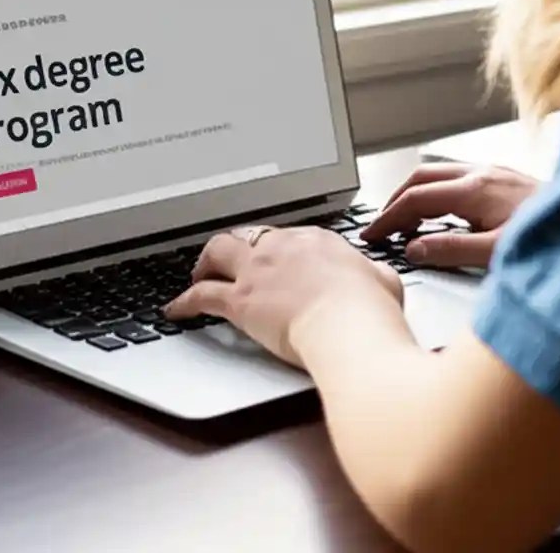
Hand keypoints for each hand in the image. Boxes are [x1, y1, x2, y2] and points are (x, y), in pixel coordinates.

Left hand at [165, 227, 403, 366]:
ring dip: (205, 262)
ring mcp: (257, 272)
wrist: (348, 324)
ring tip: (198, 273)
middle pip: (246, 236)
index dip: (276, 250)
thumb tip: (376, 279)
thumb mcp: (385, 281)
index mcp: (317, 240)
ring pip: (217, 253)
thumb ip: (373, 276)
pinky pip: (201, 296)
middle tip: (228, 259)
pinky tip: (175, 310)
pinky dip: (184, 302)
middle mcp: (282, 248)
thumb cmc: (369, 308)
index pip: (287, 237)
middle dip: (234, 246)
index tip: (275, 260)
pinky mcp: (240, 301)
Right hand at [361, 163, 539, 267]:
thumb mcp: (498, 253)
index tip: (371, 236)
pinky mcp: (507, 179)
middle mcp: (483, 174)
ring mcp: (495, 173)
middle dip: (394, 202)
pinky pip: (458, 177)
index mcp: (475, 189)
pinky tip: (443, 213)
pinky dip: (437, 193)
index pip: (415, 200)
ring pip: (439, 174)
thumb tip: (414, 249)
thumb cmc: (557, 239)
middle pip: (420, 179)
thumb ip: (452, 250)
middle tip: (381, 228)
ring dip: (415, 195)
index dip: (387, 219)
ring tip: (405, 222)